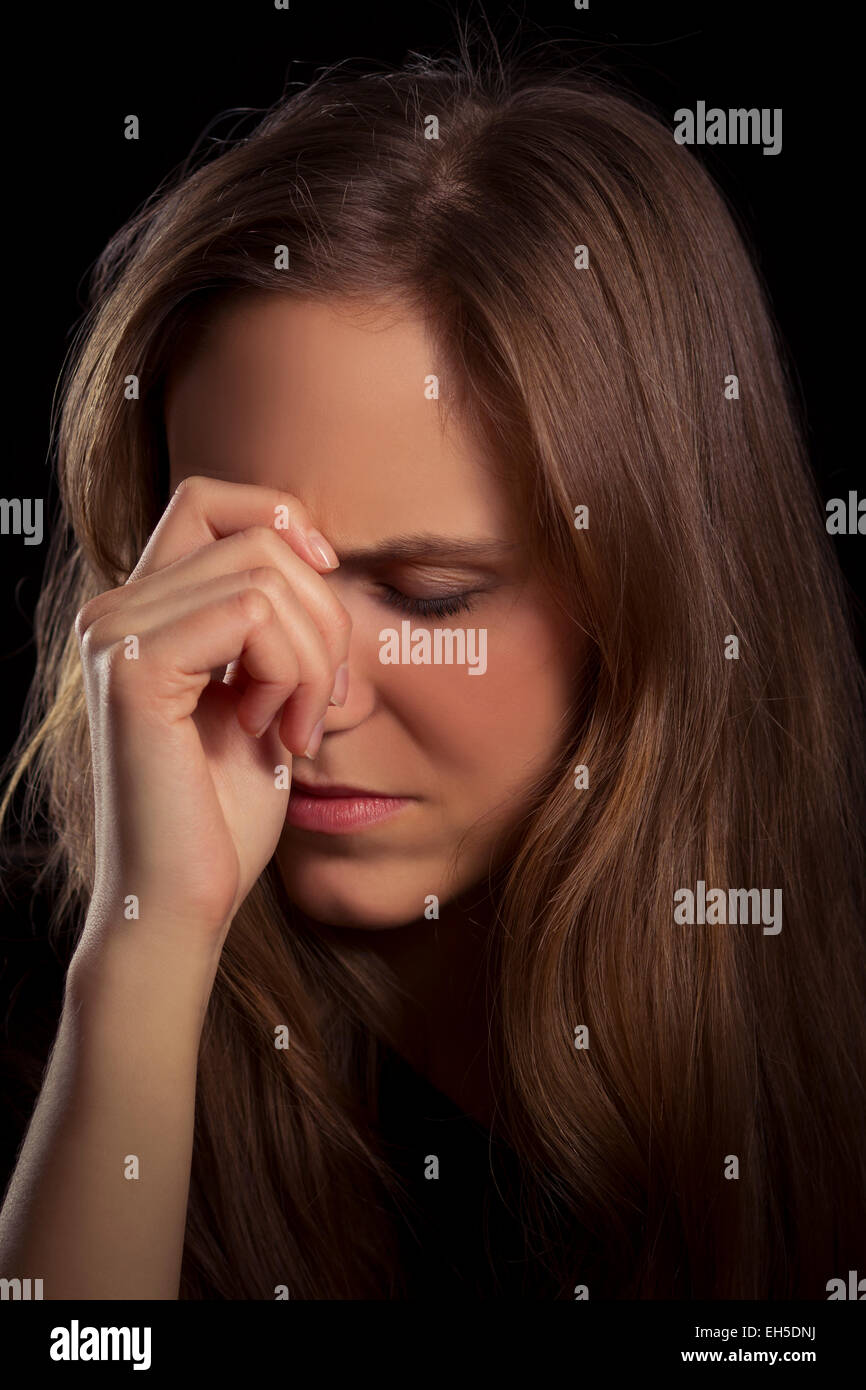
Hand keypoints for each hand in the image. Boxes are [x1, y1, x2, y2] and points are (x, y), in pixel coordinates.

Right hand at [72, 475, 350, 956]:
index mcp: (142, 612)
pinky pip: (251, 616)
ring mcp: (116, 633)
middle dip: (322, 618)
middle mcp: (115, 610)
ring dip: (314, 658)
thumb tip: (317, 556)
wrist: (181, 901)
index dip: (281, 519)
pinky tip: (272, 733)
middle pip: (257, 538)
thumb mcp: (261, 696)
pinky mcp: (133, 667)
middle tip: (321, 707)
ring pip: (263, 575)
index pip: (212, 501)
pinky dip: (292, 674)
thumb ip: (272, 625)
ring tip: (296, 729)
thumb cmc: (221, 813)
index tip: (325, 583)